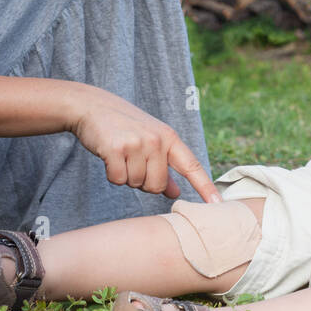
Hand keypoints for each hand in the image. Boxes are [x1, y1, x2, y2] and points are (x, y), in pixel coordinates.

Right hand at [69, 87, 219, 202]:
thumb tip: (176, 193)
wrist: (93, 106)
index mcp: (170, 138)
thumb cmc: (125, 126)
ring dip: (127, 176)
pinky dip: (112, 174)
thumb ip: (165, 166)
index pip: (191, 166)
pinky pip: (118, 180)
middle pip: (157, 186)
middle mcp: (157, 141)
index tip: (218, 203)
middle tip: (133, 162)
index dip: (205, 186)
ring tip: (122, 155)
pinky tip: (110, 156)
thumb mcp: (151, 141)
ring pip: (137, 184)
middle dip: (144, 182)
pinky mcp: (116, 149)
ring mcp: (137, 144)